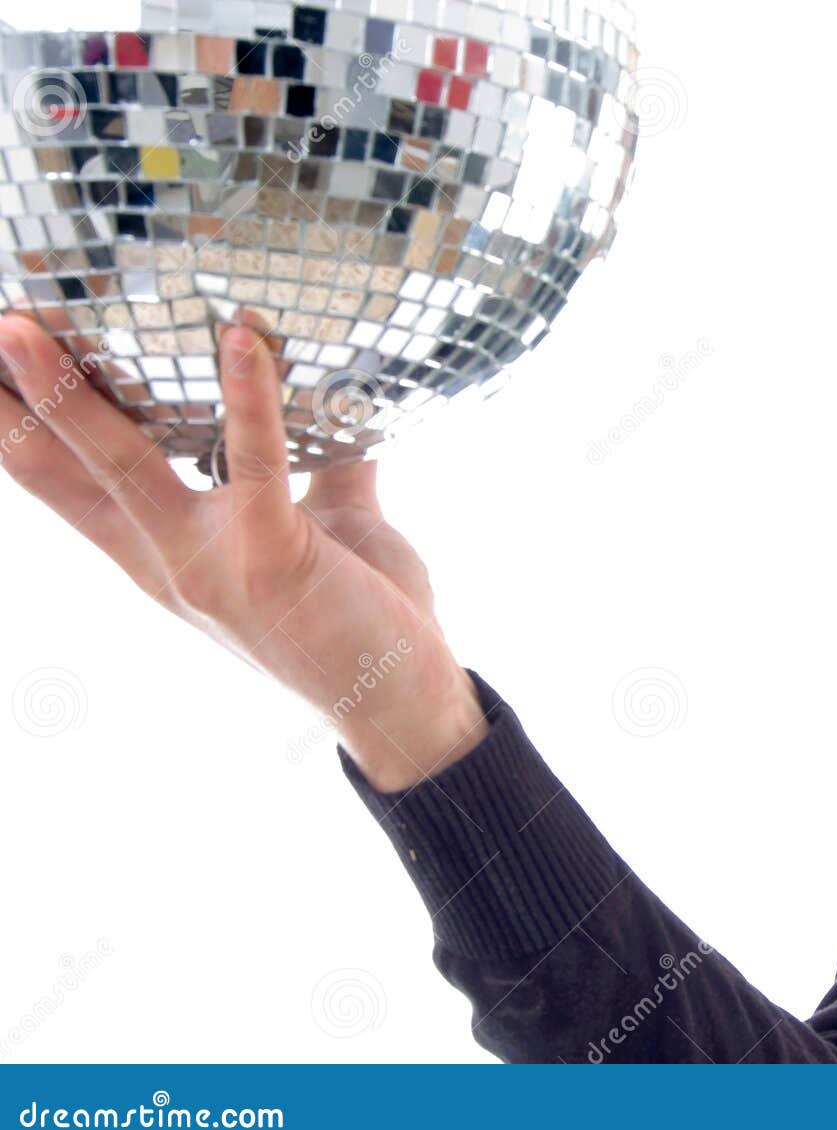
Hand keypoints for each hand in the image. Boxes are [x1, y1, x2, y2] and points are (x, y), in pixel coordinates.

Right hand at [0, 312, 487, 790]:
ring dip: (70, 398)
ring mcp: (209, 566)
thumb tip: (336, 397)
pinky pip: (254, 464)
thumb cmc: (360, 614)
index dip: (12, 423)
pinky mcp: (272, 560)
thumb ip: (317, 465)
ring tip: (25, 329)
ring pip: (120, 466)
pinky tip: (243, 339)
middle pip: (60, 473)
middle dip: (12, 401)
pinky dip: (249, 398)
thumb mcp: (322, 528)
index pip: (61, 483)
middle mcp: (166, 562)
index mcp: (161, 551)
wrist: (405, 700)